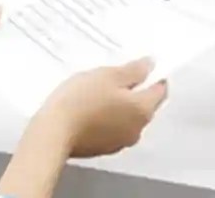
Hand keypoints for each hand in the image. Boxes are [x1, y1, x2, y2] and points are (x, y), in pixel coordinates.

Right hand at [33, 58, 167, 158]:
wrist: (53, 132)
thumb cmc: (82, 100)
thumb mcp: (109, 75)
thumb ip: (134, 70)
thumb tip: (151, 65)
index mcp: (143, 110)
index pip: (160, 90)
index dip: (154, 76)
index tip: (142, 66)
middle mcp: (138, 130)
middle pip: (145, 105)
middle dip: (136, 91)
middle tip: (116, 77)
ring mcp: (121, 142)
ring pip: (129, 118)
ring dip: (121, 106)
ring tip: (100, 92)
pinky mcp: (103, 149)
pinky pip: (113, 129)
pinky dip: (108, 119)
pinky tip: (91, 109)